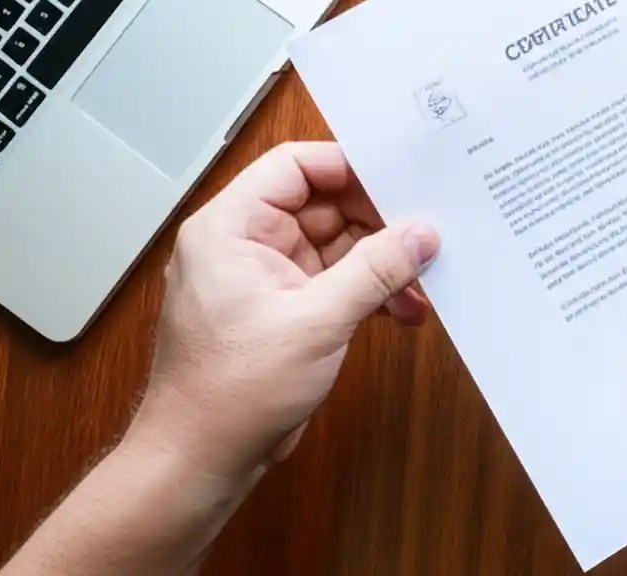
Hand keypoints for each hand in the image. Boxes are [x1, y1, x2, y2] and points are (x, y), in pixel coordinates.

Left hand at [129, 142, 439, 482]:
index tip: (402, 179)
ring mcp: (266, 278)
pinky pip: (336, 282)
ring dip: (381, 265)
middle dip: (378, 223)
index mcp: (231, 228)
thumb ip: (374, 270)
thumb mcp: (316, 322)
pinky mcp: (284, 310)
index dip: (350, 167)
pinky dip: (369, 293)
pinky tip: (403, 310)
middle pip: (323, 205)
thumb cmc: (230, 392)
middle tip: (426, 237)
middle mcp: (245, 244)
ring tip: (420, 284)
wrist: (201, 460)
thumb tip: (421, 233)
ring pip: (337, 246)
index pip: (295, 166)